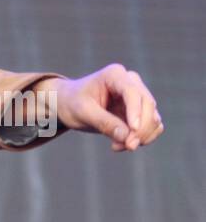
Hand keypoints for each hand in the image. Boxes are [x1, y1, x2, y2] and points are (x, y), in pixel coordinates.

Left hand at [36, 64, 164, 152]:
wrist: (68, 104)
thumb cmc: (72, 103)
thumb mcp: (83, 113)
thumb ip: (104, 123)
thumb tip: (127, 138)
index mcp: (115, 74)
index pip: (132, 92)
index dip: (136, 111)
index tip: (134, 130)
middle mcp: (132, 82)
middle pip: (148, 104)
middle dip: (141, 128)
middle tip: (127, 147)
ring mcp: (138, 96)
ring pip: (153, 117)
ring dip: (141, 136)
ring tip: (118, 146)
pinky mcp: (140, 111)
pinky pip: (152, 126)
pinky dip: (143, 138)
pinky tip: (123, 144)